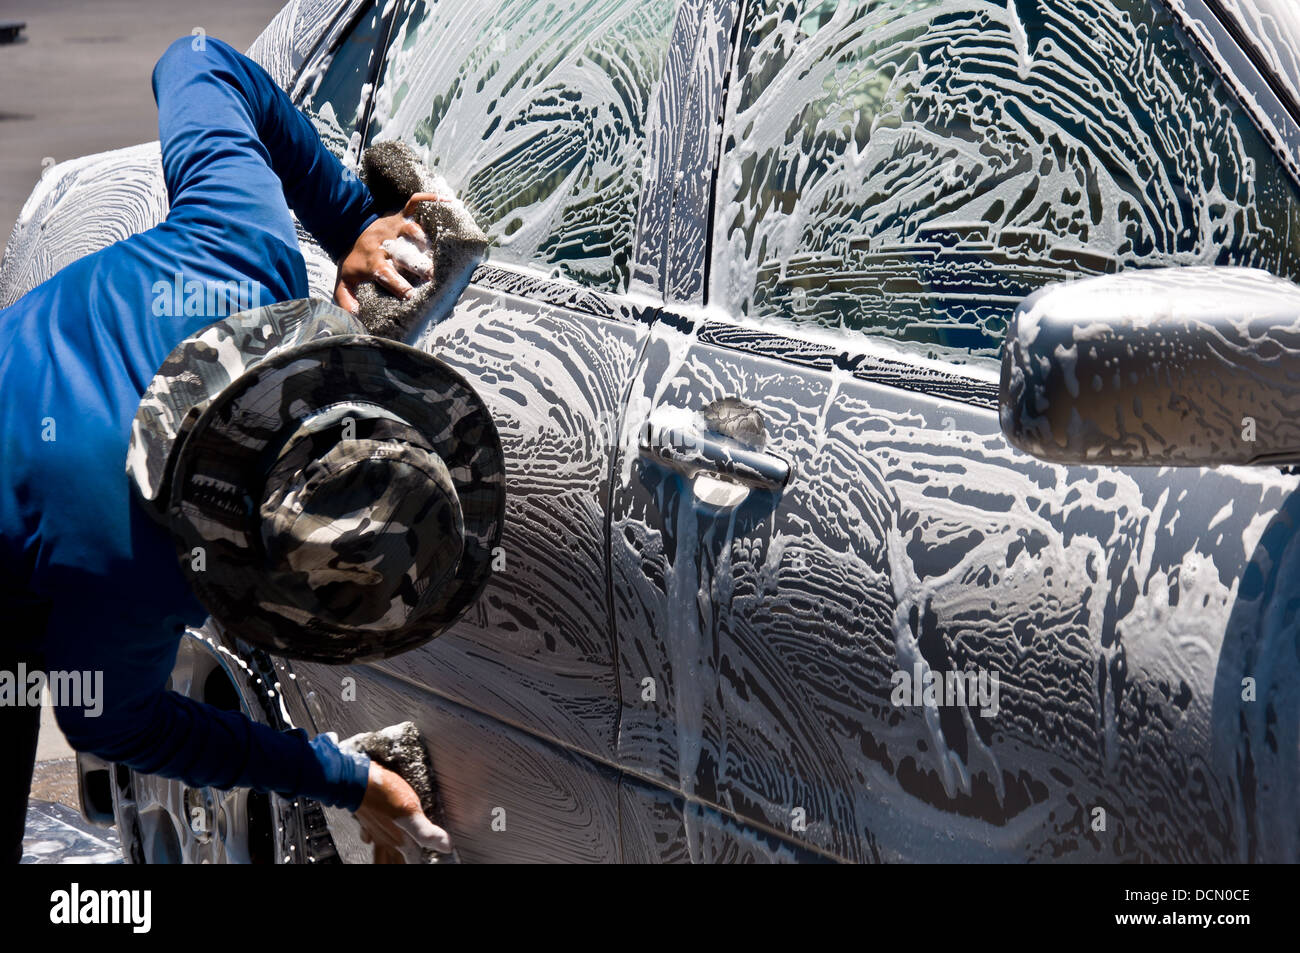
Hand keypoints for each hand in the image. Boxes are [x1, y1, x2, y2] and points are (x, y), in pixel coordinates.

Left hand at [334, 192, 442, 314]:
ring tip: (438, 249)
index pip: (386, 274)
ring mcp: (393, 228)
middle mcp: (385, 244)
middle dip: (418, 264)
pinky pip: (413, 204)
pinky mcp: (399, 216)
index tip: (411, 296)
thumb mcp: (344, 282)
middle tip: (432, 275)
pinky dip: (429, 200)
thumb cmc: (353, 261)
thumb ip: (347, 300)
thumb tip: (356, 315)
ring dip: (423, 238)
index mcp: (373, 262)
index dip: (398, 285)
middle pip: (403, 253)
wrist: (346, 230)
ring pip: (410, 229)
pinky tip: (446, 201)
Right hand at [354, 760, 451, 863]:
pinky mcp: (366, 819)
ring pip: (380, 853)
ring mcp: (375, 830)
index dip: (421, 861)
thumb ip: (426, 832)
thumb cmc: (382, 793)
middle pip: (394, 860)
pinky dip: (371, 841)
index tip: (430, 860)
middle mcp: (386, 839)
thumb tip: (446, 846)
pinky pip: (368, 836)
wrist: (356, 780)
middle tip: (409, 862)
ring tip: (391, 860)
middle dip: (401, 863)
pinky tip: (371, 840)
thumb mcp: (410, 812)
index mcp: (399, 840)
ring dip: (386, 858)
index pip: (413, 859)